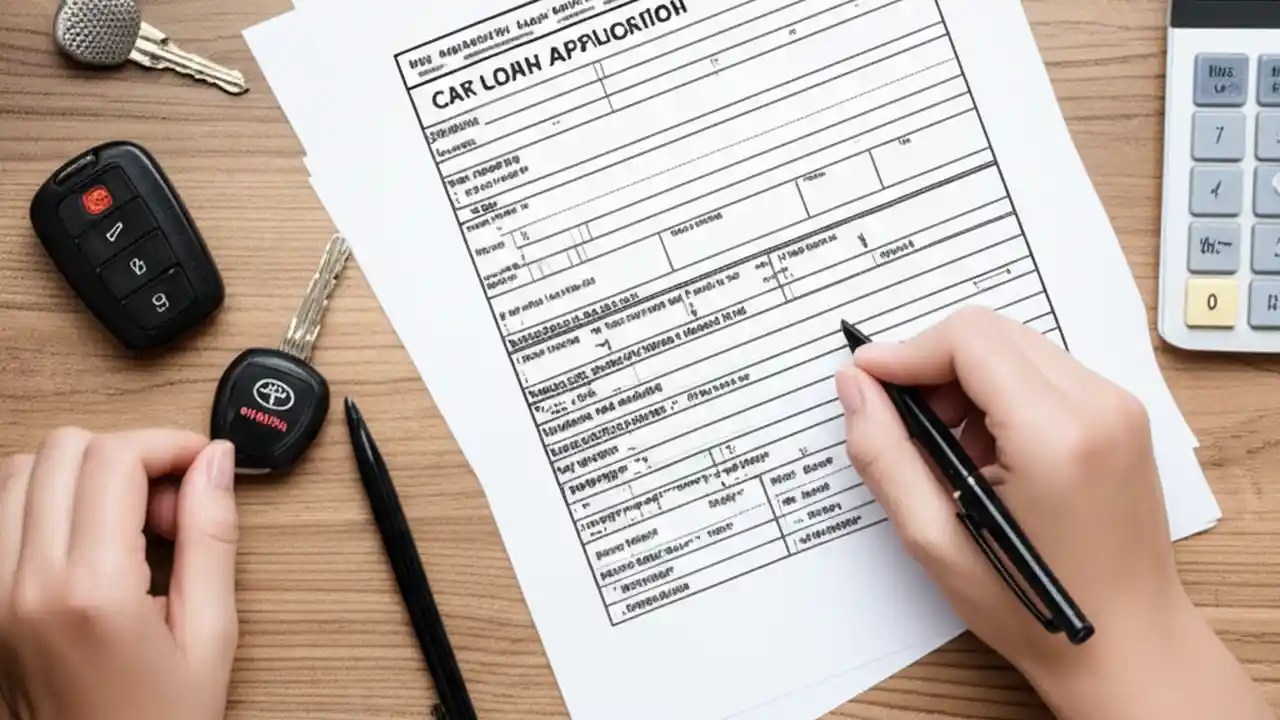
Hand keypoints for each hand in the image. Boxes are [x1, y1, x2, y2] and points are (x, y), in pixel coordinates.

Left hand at [0, 429, 238, 719]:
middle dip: (127, 454)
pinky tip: (89, 538)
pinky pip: (1, 513)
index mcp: (92, 590)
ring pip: (21, 470)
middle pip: (64, 449)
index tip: (202, 465)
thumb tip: (216, 463)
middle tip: (170, 503)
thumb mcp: (210, 636)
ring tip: (129, 523)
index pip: (114, 458)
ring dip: (82, 474)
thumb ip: (212, 538)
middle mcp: (27, 583)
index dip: (168, 444)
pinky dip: (45, 502)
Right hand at [837, 308, 1270, 719]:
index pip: (969, 339)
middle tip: (905, 424)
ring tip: (950, 451)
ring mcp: (1119, 408)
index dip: (907, 351)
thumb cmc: (1034, 607)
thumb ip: (885, 453)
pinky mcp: (1122, 417)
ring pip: (1016, 346)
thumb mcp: (936, 539)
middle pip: (992, 333)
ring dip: (966, 381)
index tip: (867, 380)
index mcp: (1055, 436)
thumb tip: (854, 386)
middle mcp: (1099, 406)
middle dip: (933, 365)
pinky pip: (1044, 372)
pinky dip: (1000, 394)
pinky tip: (986, 453)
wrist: (1127, 647)